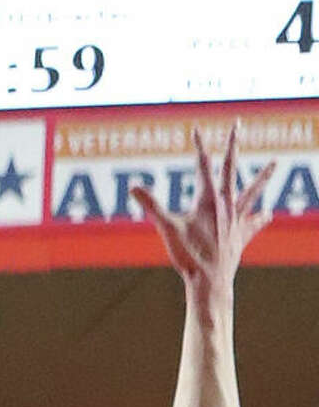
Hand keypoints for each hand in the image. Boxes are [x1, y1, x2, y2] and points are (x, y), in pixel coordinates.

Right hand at [128, 124, 271, 300]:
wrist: (210, 281)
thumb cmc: (189, 256)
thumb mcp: (167, 229)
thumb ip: (152, 205)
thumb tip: (133, 187)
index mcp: (208, 199)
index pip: (202, 165)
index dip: (199, 146)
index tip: (196, 129)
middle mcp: (226, 204)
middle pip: (231, 167)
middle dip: (233, 145)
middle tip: (237, 126)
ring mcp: (236, 219)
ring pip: (252, 192)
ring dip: (263, 176)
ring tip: (274, 163)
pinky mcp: (240, 235)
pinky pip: (252, 223)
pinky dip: (260, 218)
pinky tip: (268, 214)